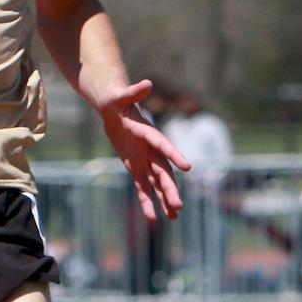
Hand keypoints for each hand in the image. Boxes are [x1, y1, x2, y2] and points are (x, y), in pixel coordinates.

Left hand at [98, 78, 189, 223]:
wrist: (114, 108)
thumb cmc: (115, 99)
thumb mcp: (118, 96)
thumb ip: (132, 92)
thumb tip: (147, 83)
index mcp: (149, 132)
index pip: (164, 145)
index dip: (174, 155)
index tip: (188, 167)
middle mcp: (151, 149)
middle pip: (163, 171)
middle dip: (170, 188)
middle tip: (178, 206)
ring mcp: (145, 160)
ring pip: (157, 183)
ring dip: (164, 199)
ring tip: (175, 217)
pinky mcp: (136, 167)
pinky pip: (142, 187)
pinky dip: (147, 202)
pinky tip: (153, 218)